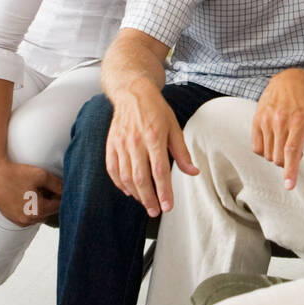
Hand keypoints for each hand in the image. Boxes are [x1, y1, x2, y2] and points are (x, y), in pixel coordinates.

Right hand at [0, 160, 63, 226]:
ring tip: (36, 190)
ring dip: (41, 205)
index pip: (59, 206)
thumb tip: (69, 190)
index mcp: (38, 211)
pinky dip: (31, 208)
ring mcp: (18, 221)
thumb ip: (58, 185)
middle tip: (47, 186)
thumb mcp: (42, 176)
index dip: (61, 195)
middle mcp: (28, 220)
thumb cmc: (16, 174)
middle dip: (51, 200)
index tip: (59, 186)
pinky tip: (27, 195)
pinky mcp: (11, 218)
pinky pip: (27, 216)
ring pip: (38, 215)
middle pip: (49, 212)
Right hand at [105, 83, 198, 217]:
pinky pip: (113, 169)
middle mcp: (135, 141)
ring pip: (126, 177)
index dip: (164, 191)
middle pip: (140, 178)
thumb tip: (192, 172)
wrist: (132, 92)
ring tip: (145, 203)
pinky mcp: (111, 144)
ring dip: (135, 194)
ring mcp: (120, 143)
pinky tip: (128, 191)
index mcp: (154, 137)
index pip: (159, 171)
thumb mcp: (174, 127)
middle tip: (156, 211)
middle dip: (149, 199)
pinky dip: (119, 183)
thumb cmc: (156, 110)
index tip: (168, 206)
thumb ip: (182, 152)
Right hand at [252, 68, 303, 189]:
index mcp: (299, 122)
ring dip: (277, 155)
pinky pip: (256, 147)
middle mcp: (281, 121)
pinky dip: (265, 151)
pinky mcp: (257, 118)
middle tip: (295, 149)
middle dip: (288, 162)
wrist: (291, 78)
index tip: (289, 185)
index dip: (290, 171)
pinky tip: (274, 141)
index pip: (292, 152)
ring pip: (268, 154)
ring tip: (285, 142)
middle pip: (279, 157)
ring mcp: (267, 120)